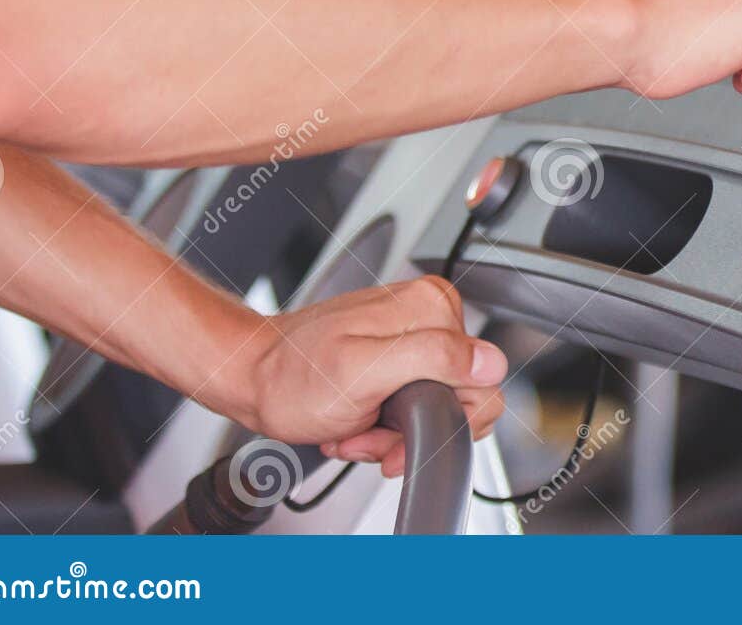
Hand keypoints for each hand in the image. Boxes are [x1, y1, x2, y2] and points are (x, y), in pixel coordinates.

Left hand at [231, 276, 506, 476]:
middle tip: (367, 432)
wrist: (253, 376)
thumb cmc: (291, 376)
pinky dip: (384, 425)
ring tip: (353, 427)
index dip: (441, 421)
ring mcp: (416, 333)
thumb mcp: (361, 372)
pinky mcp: (401, 353)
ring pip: (436, 408)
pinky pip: (415, 404)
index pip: (481, 381)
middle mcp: (432, 314)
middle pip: (459, 399)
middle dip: (412, 431)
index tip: (394, 432)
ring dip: (393, 434)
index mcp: (433, 308)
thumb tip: (488, 361)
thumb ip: (430, 359)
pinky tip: (355, 422)